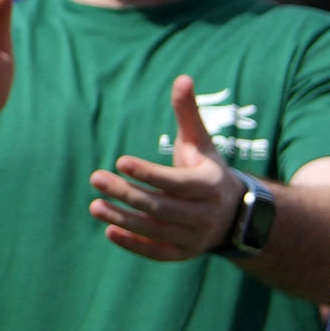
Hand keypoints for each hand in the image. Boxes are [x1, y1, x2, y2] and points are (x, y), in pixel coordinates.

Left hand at [92, 75, 241, 263]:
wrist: (235, 215)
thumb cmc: (207, 170)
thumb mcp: (201, 143)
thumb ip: (188, 114)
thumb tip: (183, 77)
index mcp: (209, 185)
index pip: (175, 182)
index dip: (148, 173)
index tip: (120, 161)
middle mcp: (204, 215)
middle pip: (160, 206)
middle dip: (126, 193)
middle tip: (95, 178)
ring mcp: (194, 238)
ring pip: (155, 229)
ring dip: (123, 218)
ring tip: (94, 205)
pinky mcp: (183, 253)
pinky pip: (156, 251)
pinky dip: (133, 243)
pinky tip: (109, 229)